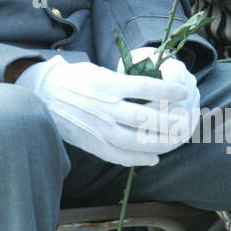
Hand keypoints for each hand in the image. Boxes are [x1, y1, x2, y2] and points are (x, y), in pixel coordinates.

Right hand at [16, 55, 192, 165]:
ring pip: (135, 140)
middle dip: (170, 121)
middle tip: (187, 120)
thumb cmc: (76, 79)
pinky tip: (153, 158)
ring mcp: (98, 128)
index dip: (166, 89)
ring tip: (176, 141)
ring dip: (160, 143)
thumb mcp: (99, 72)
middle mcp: (104, 107)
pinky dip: (138, 159)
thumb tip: (154, 88)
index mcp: (106, 84)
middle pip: (144, 117)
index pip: (143, 86)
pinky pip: (118, 155)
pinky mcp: (92, 143)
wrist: (43, 94)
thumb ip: (124, 81)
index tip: (182, 91)